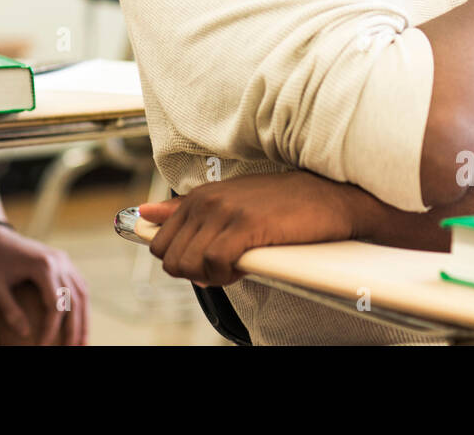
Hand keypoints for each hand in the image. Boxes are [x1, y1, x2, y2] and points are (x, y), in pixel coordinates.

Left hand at [0, 225, 89, 344]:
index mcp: (43, 266)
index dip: (51, 329)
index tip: (42, 346)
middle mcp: (59, 261)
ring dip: (84, 317)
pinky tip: (80, 320)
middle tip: (74, 349)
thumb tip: (26, 334)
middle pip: (75, 300)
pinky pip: (78, 284)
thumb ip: (10, 311)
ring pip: (82, 292)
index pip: (55, 305)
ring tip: (83, 341)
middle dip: (75, 328)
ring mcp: (63, 259)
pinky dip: (81, 303)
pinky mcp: (63, 260)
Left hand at [139, 171, 369, 286]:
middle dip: (192, 274)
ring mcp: (225, 212)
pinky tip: (244, 267)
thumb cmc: (284, 205)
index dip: (181, 263)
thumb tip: (145, 214)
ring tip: (236, 267)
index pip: (159, 243)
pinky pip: (214, 264)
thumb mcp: (228, 201)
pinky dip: (225, 275)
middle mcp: (206, 201)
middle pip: (170, 258)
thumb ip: (184, 210)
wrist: (329, 198)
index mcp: (199, 197)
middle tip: (222, 270)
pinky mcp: (245, 226)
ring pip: (188, 264)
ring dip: (209, 277)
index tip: (207, 264)